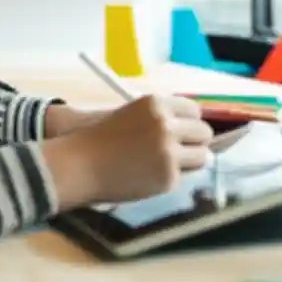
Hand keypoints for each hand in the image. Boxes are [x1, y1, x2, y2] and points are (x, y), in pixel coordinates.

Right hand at [42, 95, 212, 209]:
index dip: (188, 122)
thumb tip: (195, 129)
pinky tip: (148, 176)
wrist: (78, 165)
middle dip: (194, 142)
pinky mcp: (168, 177)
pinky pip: (183, 177)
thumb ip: (160, 119)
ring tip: (165, 164)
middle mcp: (165, 125)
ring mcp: (168, 152)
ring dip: (189, 161)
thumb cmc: (99, 141)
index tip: (182, 130)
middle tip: (178, 150)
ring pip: (202, 157)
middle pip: (203, 132)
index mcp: (155, 104)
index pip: (194, 110)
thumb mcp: (131, 116)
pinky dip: (169, 178)